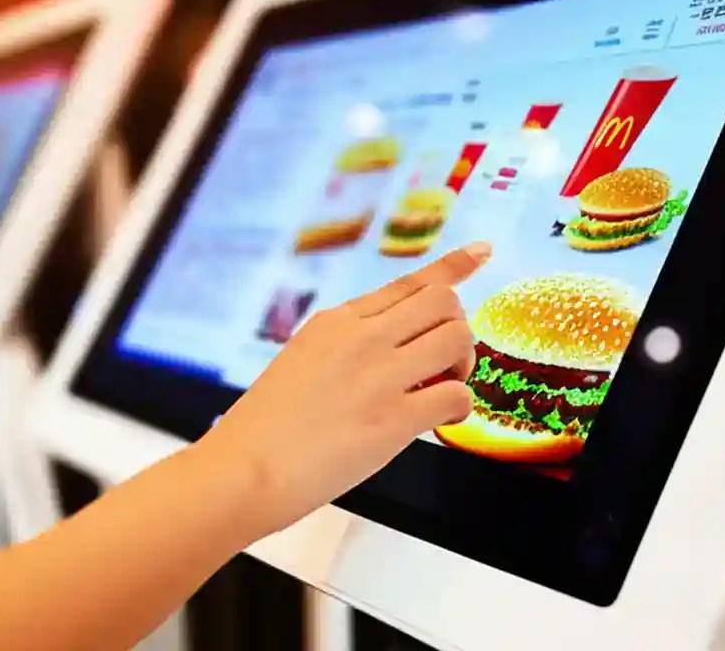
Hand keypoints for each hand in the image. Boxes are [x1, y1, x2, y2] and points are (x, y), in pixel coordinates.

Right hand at [198, 242, 490, 536]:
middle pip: (444, 302)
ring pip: (458, 339)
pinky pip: (457, 396)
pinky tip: (440, 423)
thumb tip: (393, 354)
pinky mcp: (392, 419)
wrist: (242, 471)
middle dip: (458, 330)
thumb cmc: (264, 431)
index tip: (482, 253)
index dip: (452, 267)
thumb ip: (344, 349)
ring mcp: (378, 375)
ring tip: (440, 392)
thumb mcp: (300, 363)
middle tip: (445, 366)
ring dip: (464, 367)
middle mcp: (360, 338)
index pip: (408, 283)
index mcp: (336, 322)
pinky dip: (459, 410)